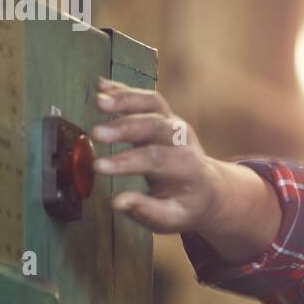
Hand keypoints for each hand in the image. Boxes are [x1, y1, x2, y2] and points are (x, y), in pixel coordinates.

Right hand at [89, 78, 280, 260]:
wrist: (207, 187)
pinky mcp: (164, 115)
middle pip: (155, 126)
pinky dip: (124, 90)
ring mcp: (174, 123)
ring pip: (153, 104)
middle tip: (96, 133)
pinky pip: (146, 98)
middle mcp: (182, 140)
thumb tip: (116, 202)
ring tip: (99, 100)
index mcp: (186, 167)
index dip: (126, 162)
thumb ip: (146, 211)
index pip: (156, 160)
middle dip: (125, 128)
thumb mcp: (171, 218)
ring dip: (126, 99)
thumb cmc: (185, 205)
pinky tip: (101, 85)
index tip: (98, 167)